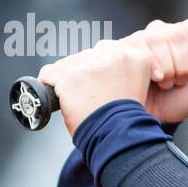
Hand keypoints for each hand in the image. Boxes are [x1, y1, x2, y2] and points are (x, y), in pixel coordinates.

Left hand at [38, 37, 153, 138]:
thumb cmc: (128, 121)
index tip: (99, 81)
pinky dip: (49, 85)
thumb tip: (104, 69)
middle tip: (90, 95)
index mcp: (134, 56)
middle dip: (84, 74)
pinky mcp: (69, 76)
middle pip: (86, 56)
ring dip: (69, 80)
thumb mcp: (139, 89)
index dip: (100, 67)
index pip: (109, 50)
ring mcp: (88, 65)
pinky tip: (59, 98)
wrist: (119, 136)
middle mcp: (113, 54)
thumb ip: (124, 72)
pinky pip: (48, 74)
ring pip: (67, 64)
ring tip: (79, 101)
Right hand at [127, 18, 187, 124]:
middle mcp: (164, 31)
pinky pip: (141, 49)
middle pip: (179, 34)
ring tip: (164, 83)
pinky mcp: (126, 46)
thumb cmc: (180, 101)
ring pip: (159, 40)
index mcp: (186, 35)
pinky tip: (150, 80)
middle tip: (179, 81)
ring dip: (167, 70)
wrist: (153, 119)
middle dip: (183, 65)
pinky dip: (152, 71)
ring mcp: (143, 37)